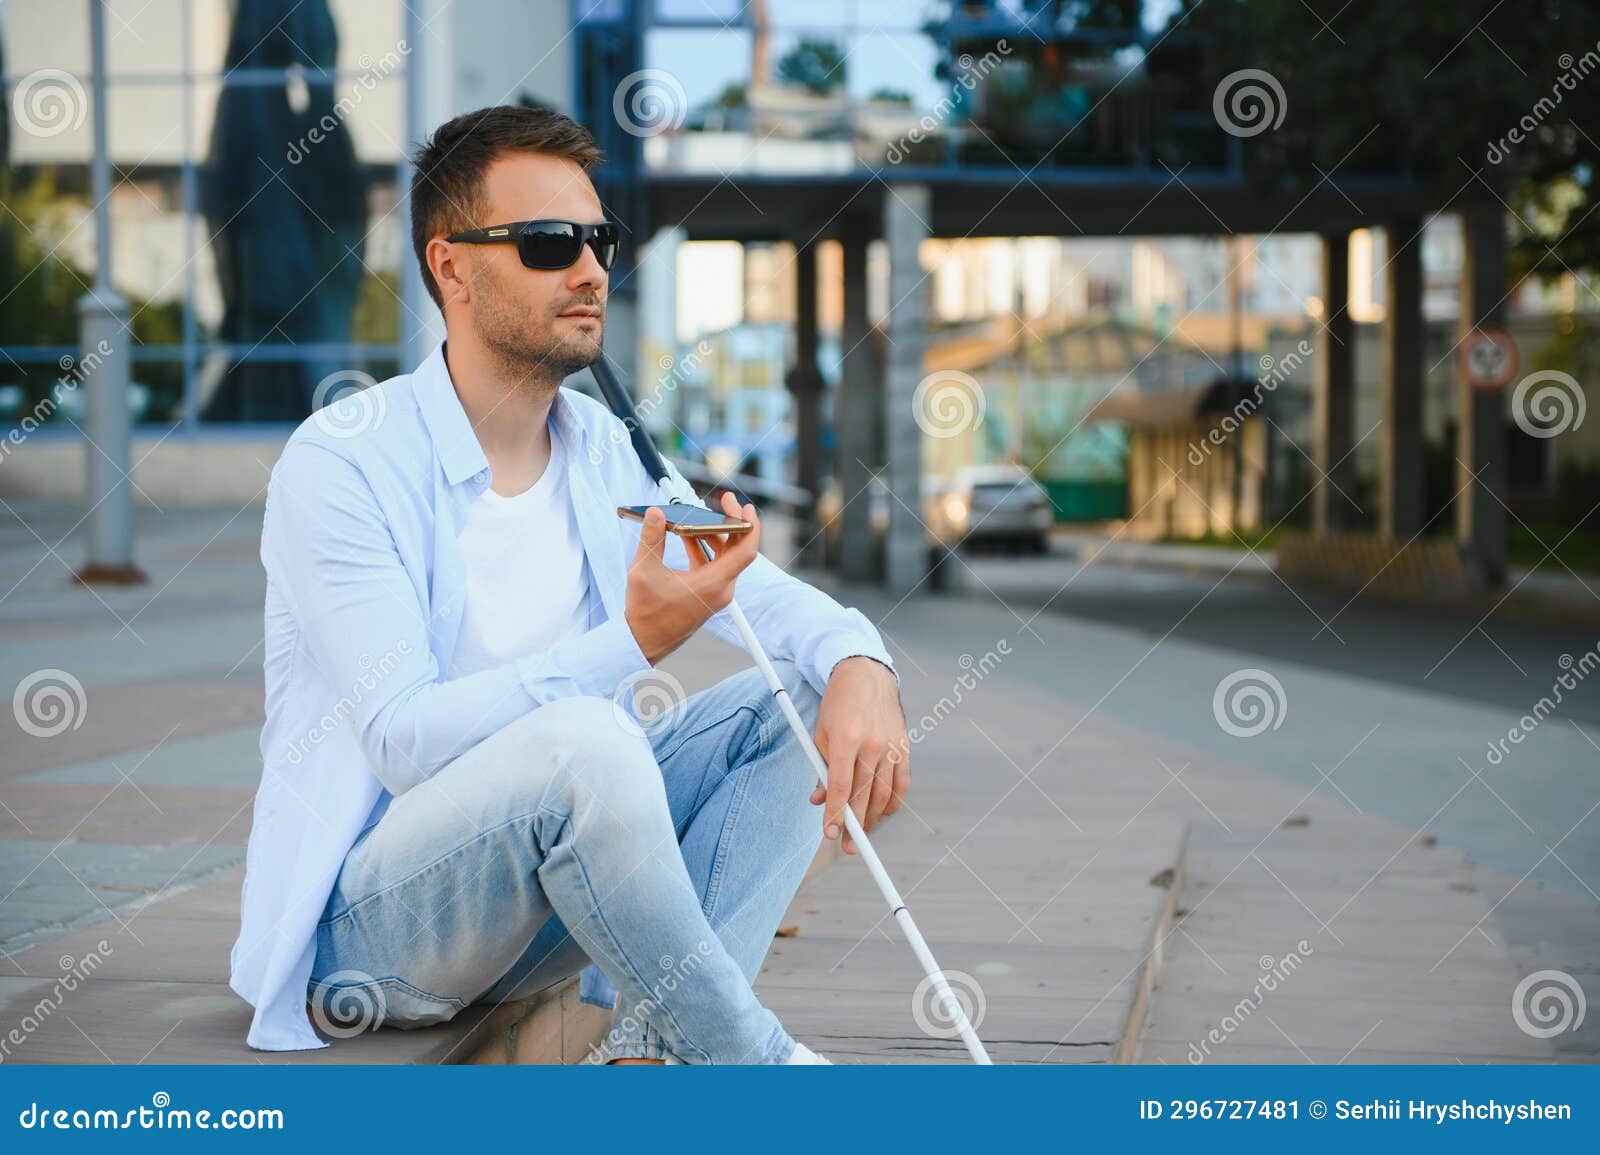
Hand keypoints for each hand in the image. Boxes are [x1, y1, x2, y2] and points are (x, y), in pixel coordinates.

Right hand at [625, 491, 760, 664]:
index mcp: (713, 584)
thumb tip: (654, 513)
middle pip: (737, 550)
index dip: (750, 526)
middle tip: (724, 501)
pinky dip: (705, 549)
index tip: (745, 507)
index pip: (746, 552)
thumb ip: (651, 539)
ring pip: (725, 557)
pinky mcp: (708, 595)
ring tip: (699, 514)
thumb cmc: (645, 612)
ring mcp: (716, 593)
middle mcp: (721, 589)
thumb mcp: (643, 571)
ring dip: (714, 535)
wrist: (643, 641)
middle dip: (731, 522)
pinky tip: (687, 535)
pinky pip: (714, 566)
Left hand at [811, 656, 909, 853]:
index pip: (840, 786)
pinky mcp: (904, 747)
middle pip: (863, 795)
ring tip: (861, 833)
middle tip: (847, 846)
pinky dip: (892, 803)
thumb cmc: (837, 706)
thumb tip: (821, 802)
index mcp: (846, 739)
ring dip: (872, 819)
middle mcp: (871, 745)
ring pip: (883, 794)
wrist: (865, 675)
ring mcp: (891, 746)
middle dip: (854, 825)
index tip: (830, 833)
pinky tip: (881, 813)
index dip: (835, 813)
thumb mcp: (820, 734)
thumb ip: (821, 769)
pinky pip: (901, 784)